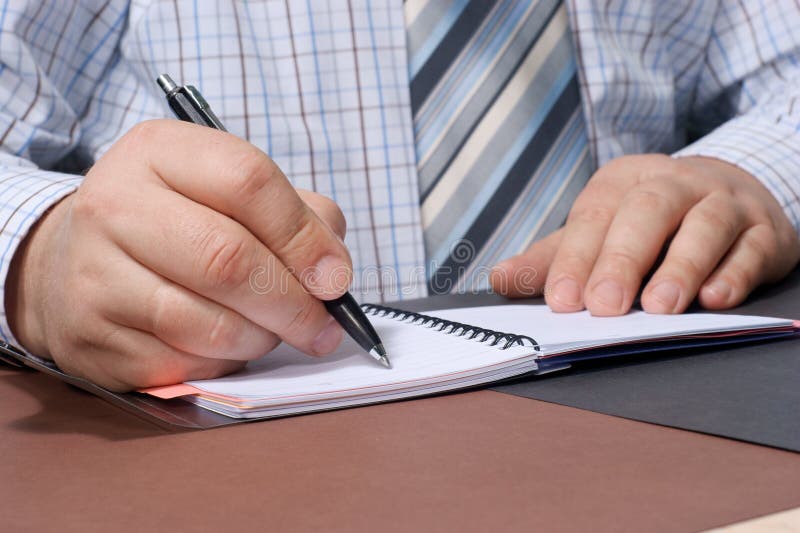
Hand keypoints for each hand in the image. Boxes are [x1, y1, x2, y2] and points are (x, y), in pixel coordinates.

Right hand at [5, 120, 351, 390]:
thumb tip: (333, 270)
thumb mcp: (224, 190)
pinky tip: (228, 346)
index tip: (336, 278)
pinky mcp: (91, 340)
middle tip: (322, 326)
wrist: (67, 261)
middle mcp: (115, 206)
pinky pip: (183, 364)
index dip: (304, 236)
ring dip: (262, 338)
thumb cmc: (172, 223)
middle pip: (228, 259)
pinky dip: (224, 363)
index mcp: (159, 152)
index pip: (248, 181)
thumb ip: (295, 214)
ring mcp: (95, 276)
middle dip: (293, 304)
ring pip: (208, 324)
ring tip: (275, 332)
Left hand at [491, 154, 799, 314]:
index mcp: (623, 182)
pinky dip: (734, 273)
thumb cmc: (649, 223)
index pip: (594, 217)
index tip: (561, 301)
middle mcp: (674, 184)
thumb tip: (498, 281)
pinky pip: (751, 248)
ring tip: (661, 307)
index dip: (575, 259)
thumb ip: (552, 259)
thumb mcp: (597, 233)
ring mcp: (723, 203)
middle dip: (623, 260)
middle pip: (647, 212)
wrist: (729, 194)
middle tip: (606, 307)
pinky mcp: (763, 231)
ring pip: (704, 226)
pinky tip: (715, 299)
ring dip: (681, 266)